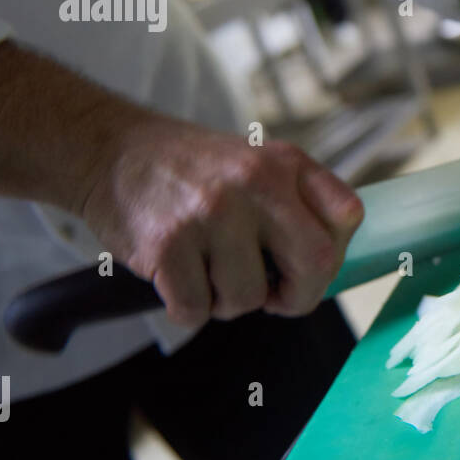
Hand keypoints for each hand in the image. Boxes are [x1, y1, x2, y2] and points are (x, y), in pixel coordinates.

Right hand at [79, 117, 362, 327]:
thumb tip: (326, 269)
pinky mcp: (167, 244)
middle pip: (316, 263)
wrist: (111, 149)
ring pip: (248, 297)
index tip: (307, 268)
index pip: (348, 215)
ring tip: (206, 270)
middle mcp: (255, 182)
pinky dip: (187, 309)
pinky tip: (176, 278)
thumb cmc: (190, 170)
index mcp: (284, 162)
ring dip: (227, 301)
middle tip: (273, 298)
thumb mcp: (255, 163)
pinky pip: (197, 310)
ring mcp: (211, 212)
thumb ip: (295, 204)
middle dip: (298, 296)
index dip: (334, 255)